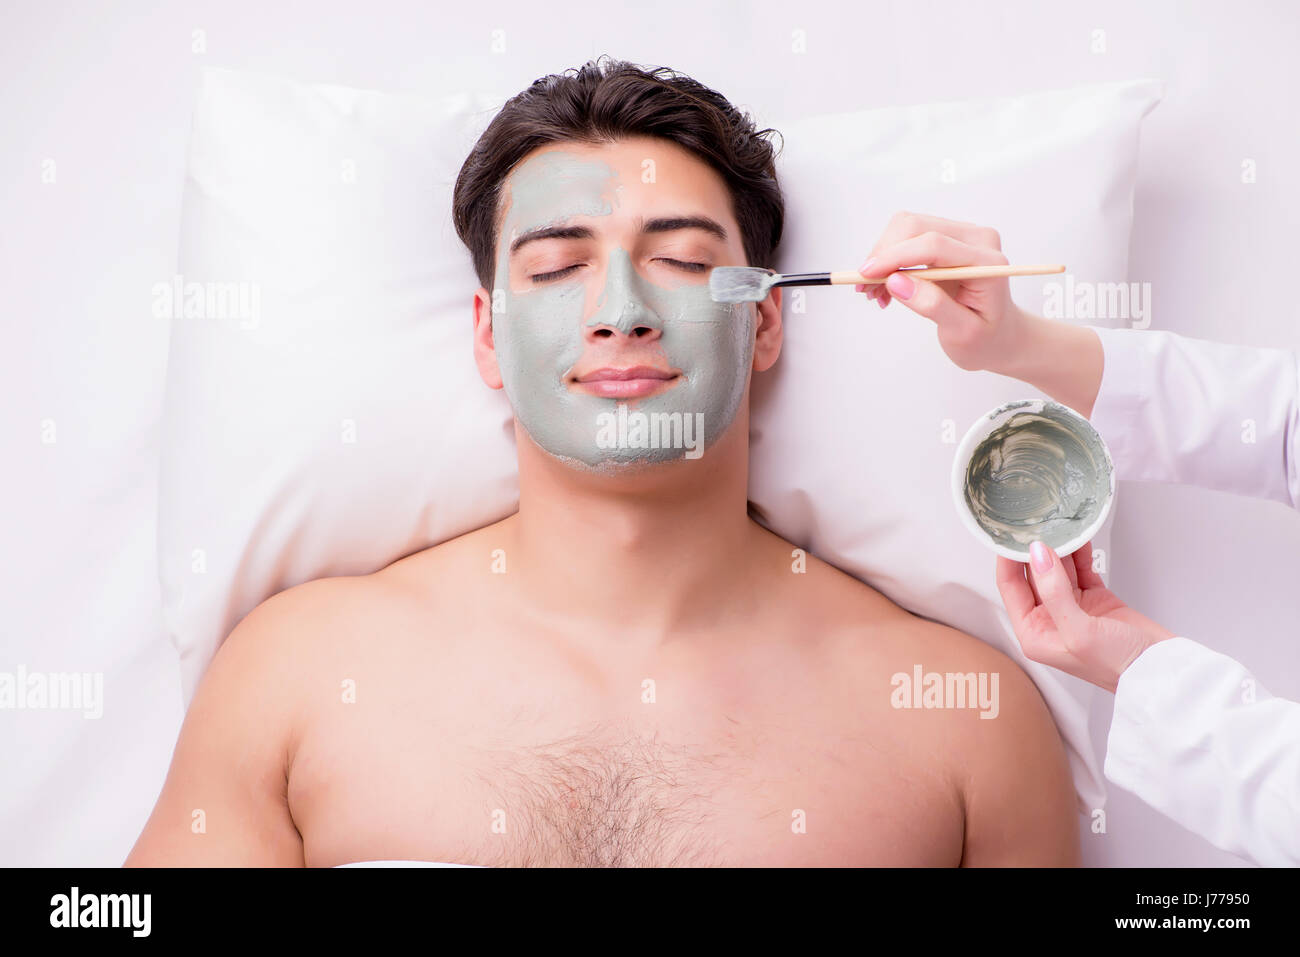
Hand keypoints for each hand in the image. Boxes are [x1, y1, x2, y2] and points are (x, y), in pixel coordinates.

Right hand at [858, 211, 1030, 372]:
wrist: (999, 335)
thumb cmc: (985, 338)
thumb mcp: (962, 333)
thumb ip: (932, 305)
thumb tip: (896, 282)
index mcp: (988, 262)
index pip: (934, 245)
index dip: (896, 257)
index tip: (866, 275)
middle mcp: (977, 239)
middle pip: (916, 227)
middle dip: (883, 255)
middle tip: (865, 289)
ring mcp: (963, 235)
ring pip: (907, 227)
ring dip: (883, 256)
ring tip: (876, 292)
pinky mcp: (949, 237)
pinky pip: (909, 236)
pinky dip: (889, 258)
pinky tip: (887, 286)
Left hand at [996, 540, 1176, 692]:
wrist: (1160, 670)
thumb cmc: (1118, 665)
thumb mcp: (1079, 631)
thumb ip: (1054, 591)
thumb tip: (1038, 555)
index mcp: (1034, 633)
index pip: (1010, 588)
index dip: (1008, 560)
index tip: (1010, 535)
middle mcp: (1049, 620)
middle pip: (1032, 576)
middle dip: (1033, 551)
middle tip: (1034, 524)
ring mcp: (1072, 608)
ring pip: (1057, 570)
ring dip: (1058, 549)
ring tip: (1055, 525)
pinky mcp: (1095, 600)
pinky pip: (1081, 570)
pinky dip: (1080, 554)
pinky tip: (1078, 538)